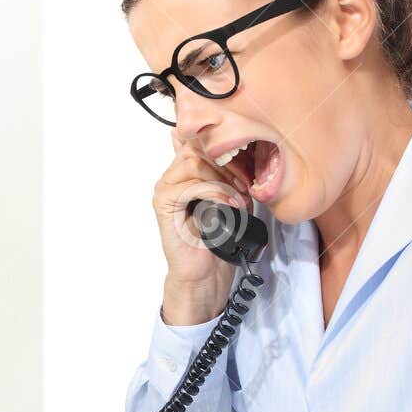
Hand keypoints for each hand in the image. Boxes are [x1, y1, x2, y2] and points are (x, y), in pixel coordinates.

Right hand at [153, 135, 252, 324]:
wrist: (205, 271)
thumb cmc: (218, 237)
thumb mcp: (232, 197)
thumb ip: (230, 174)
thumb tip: (240, 149)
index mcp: (185, 171)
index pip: (202, 139)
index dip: (227, 149)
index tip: (248, 169)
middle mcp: (172, 176)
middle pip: (198, 147)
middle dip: (228, 165)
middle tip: (246, 186)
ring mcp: (165, 188)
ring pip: (194, 163)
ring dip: (223, 180)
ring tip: (238, 198)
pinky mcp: (164, 203)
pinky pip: (189, 185)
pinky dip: (214, 192)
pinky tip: (228, 204)